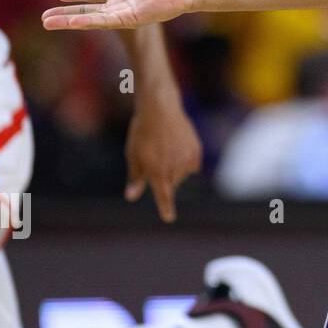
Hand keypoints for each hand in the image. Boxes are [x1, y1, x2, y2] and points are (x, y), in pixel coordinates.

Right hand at [42, 0, 195, 30]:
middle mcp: (121, 4)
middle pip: (87, 11)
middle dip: (66, 14)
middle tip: (45, 19)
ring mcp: (125, 13)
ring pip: (91, 19)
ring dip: (69, 21)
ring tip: (48, 23)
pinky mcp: (131, 19)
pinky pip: (105, 21)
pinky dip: (87, 21)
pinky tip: (72, 22)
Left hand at [125, 90, 201, 221]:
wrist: (161, 109)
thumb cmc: (142, 133)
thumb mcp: (133, 155)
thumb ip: (135, 178)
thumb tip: (132, 197)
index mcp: (157, 172)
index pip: (163, 196)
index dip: (166, 208)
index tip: (168, 218)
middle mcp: (174, 169)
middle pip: (171, 184)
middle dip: (163, 177)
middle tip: (153, 157)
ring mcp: (187, 159)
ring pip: (182, 175)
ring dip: (174, 169)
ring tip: (165, 148)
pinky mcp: (196, 150)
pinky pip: (191, 165)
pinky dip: (185, 161)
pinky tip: (177, 147)